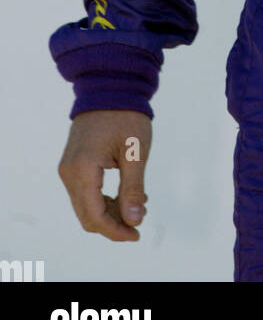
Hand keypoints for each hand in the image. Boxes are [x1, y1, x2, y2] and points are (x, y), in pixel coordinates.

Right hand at [58, 110, 151, 241]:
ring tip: (137, 204)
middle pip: (87, 215)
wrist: (110, 85)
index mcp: (83, 169)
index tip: (136, 234)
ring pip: (85, 205)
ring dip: (109, 212)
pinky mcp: (72, 163)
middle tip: (138, 223)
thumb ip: (133, 188)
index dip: (115, 231)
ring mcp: (68, 168)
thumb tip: (133, 220)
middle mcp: (69, 172)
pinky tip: (126, 195)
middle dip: (112, 224)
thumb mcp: (135, 152)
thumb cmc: (126, 114)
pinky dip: (103, 199)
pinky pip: (84, 192)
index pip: (95, 215)